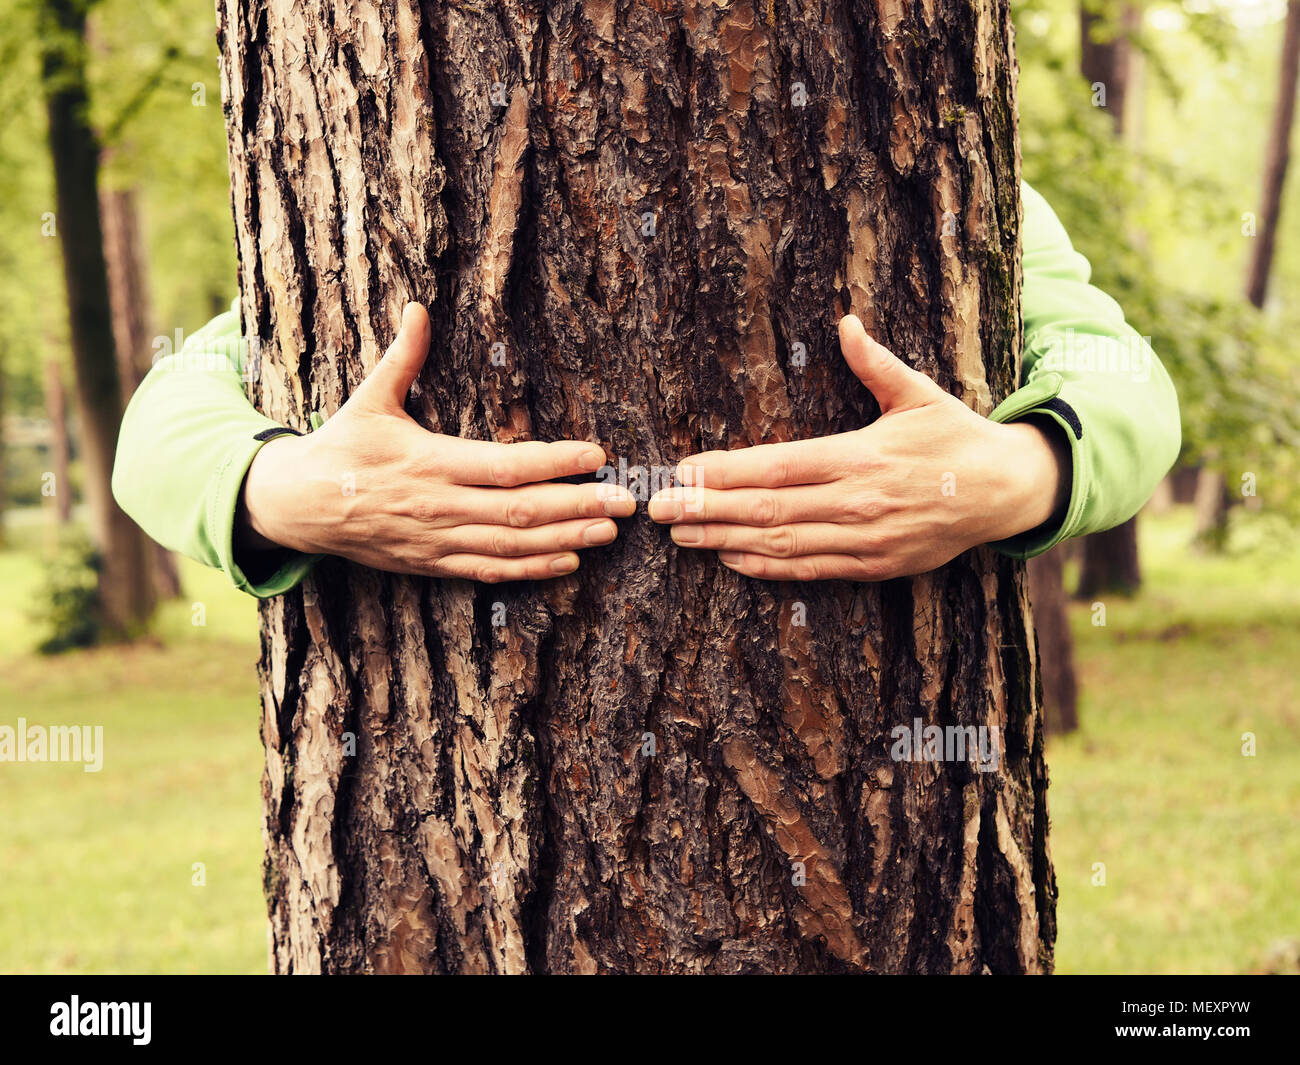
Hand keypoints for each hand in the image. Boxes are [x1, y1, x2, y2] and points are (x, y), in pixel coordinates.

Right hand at [237, 303, 635, 581]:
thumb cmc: (339, 448)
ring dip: (566, 540)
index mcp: (430, 461)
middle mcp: (440, 506)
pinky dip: (532, 569)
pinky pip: (491, 571)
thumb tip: (418, 307)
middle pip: (521, 512)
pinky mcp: (434, 564)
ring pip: (512, 547)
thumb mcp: (368, 398)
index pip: (505, 465)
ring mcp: (438, 541)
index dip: (554, 462)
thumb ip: (402, 357)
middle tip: (626, 502)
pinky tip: (569, 561)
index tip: (597, 455)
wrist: (298, 507)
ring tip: (609, 531)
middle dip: (578, 506)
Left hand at [647, 314, 1069, 580]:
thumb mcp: (918, 392)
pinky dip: (767, 569)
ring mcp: (866, 539)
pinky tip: (730, 559)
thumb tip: (846, 322)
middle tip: (660, 509)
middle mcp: (859, 502)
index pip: (779, 466)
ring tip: (682, 534)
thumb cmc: (954, 436)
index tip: (682, 471)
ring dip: (726, 540)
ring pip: (782, 545)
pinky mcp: (874, 566)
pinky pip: (811, 571)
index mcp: (862, 455)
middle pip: (768, 510)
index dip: (726, 472)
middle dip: (708, 509)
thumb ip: (875, 363)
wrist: (1006, 492)